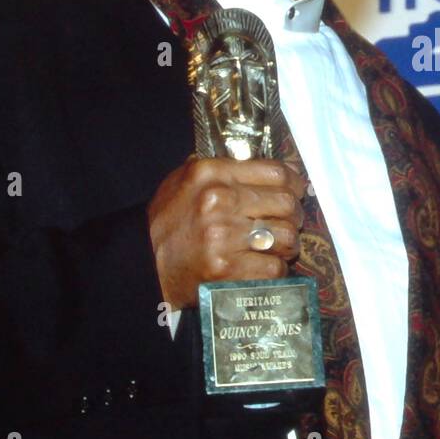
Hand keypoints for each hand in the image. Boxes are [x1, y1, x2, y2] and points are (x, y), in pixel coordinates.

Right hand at [147, 157, 306, 310]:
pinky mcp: (226, 269)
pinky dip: (275, 269)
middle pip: (286, 204)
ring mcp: (223, 237)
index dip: (296, 183)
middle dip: (295, 215)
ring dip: (288, 244)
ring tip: (278, 247)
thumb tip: (279, 169)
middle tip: (290, 223)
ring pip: (286, 236)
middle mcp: (218, 201)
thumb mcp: (187, 180)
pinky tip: (264, 266)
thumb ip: (226, 169)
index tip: (298, 191)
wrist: (141, 263)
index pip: (276, 172)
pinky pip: (274, 267)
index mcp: (212, 173)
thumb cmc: (169, 220)